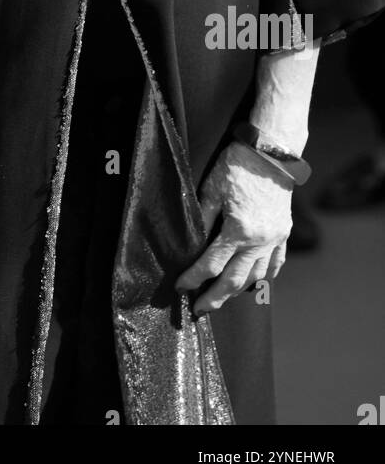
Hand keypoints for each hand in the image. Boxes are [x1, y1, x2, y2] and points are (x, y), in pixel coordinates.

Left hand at [175, 142, 291, 314]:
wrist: (272, 153)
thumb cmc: (238, 167)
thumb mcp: (212, 189)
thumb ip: (202, 218)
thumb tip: (191, 242)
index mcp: (239, 231)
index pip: (211, 264)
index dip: (193, 278)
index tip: (180, 287)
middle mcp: (259, 241)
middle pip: (235, 280)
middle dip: (215, 298)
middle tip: (200, 310)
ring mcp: (275, 239)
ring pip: (257, 277)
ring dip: (238, 291)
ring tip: (222, 297)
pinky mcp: (283, 233)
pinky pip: (275, 264)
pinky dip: (264, 276)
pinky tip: (254, 283)